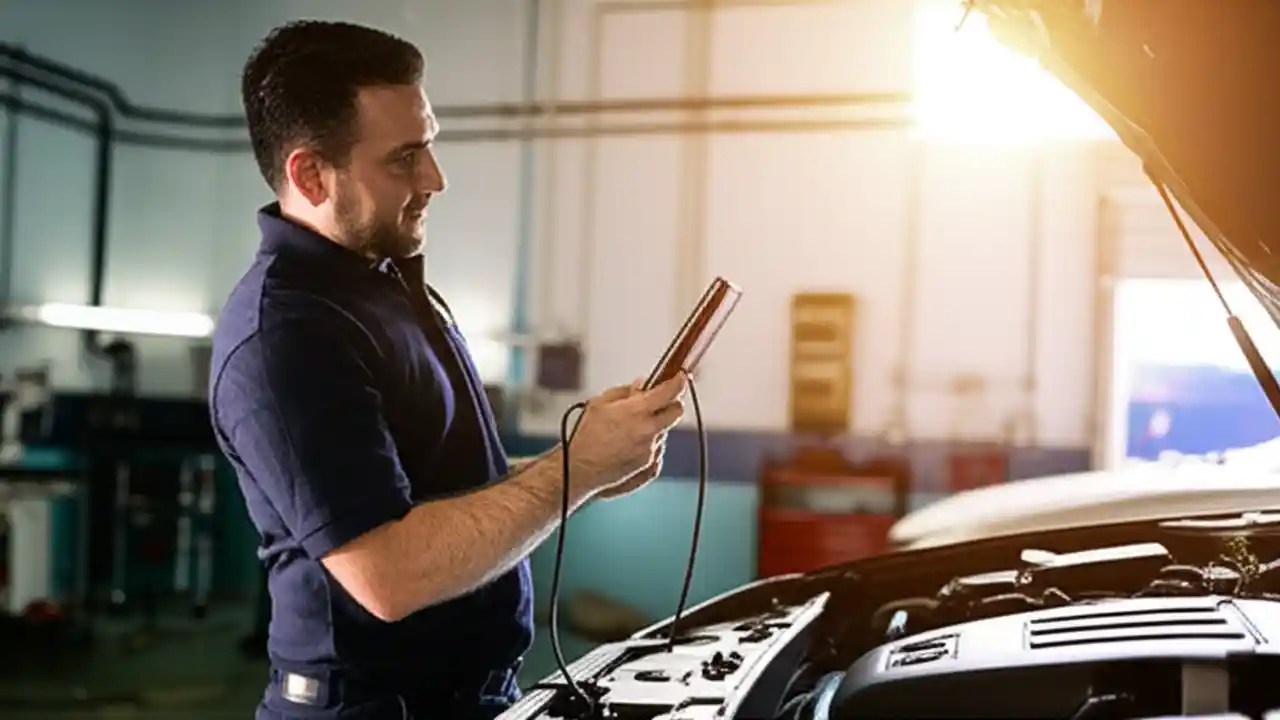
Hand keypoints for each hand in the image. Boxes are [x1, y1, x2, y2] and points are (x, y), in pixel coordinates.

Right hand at [566, 374, 684, 497]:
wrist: (579, 470)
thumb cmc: (586, 437)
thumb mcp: (600, 404)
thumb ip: (625, 391)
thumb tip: (642, 385)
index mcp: (638, 412)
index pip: (670, 391)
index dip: (678, 381)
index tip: (681, 376)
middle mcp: (649, 431)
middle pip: (677, 411)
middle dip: (670, 403)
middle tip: (657, 402)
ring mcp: (652, 451)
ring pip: (664, 431)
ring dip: (654, 426)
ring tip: (628, 431)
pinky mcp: (650, 467)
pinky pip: (657, 449)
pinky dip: (648, 444)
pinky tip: (628, 446)